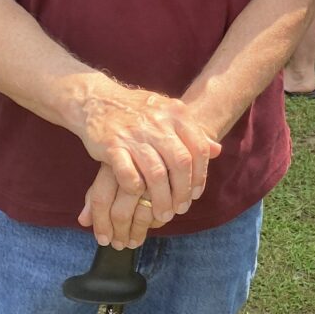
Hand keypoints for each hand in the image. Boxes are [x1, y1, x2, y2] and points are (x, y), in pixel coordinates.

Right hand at [73, 80, 220, 240]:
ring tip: (163, 214)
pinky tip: (138, 198)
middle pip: (181, 163)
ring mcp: (134, 134)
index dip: (200, 175)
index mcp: (175, 113)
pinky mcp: (112, 145)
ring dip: (161, 199)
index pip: (198, 148)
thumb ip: (191, 131)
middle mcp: (157, 122)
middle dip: (183, 191)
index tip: (196, 193)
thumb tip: (218, 150)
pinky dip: (136, 190)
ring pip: (156, 174)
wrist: (97, 99)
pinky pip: (128, 175)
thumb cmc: (137, 111)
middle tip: (181, 208)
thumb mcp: (168, 113)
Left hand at [80, 163, 171, 248]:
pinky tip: (153, 224)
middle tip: (119, 245)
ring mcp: (153, 178)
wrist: (164, 139)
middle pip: (121, 212)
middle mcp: (131, 171)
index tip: (103, 239)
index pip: (100, 199)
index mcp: (112, 167)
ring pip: (143, 215)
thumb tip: (83, 221)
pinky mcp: (172, 182)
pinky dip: (157, 222)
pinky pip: (162, 210)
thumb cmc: (132, 160)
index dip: (100, 223)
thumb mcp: (111, 172)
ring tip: (133, 242)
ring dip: (138, 233)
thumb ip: (96, 195)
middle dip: (120, 233)